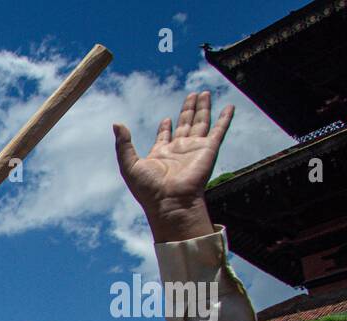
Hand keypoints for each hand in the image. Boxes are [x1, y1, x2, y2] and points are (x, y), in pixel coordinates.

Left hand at [114, 91, 231, 243]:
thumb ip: (123, 144)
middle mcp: (178, 150)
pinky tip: (229, 107)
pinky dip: (224, 118)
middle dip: (188, 110)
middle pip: (184, 124)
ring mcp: (194, 149)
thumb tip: (117, 124)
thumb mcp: (129, 165)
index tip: (166, 119)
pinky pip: (219, 130)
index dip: (165, 128)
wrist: (170, 201)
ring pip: (200, 122)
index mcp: (160, 154)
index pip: (164, 137)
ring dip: (203, 108)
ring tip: (204, 93)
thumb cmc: (148, 189)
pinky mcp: (208, 150)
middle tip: (192, 95)